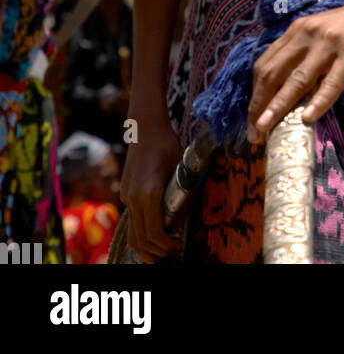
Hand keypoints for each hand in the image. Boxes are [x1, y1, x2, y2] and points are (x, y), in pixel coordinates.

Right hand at [119, 114, 181, 263]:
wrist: (145, 127)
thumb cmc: (167, 144)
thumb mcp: (180, 169)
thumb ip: (181, 197)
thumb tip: (180, 222)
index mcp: (149, 193)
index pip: (155, 233)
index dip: (167, 244)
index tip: (177, 243)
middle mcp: (134, 198)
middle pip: (140, 239)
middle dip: (156, 251)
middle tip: (170, 252)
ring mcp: (127, 196)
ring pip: (132, 234)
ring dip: (145, 247)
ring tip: (161, 250)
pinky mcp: (125, 193)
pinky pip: (132, 220)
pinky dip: (141, 232)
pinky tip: (154, 231)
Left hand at [247, 0, 343, 136]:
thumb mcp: (327, 36)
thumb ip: (309, 58)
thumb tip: (292, 94)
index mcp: (298, 30)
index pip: (265, 65)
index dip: (255, 95)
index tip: (252, 120)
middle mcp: (308, 34)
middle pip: (273, 73)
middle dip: (259, 106)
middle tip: (254, 134)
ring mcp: (329, 43)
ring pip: (297, 79)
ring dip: (278, 107)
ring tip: (266, 129)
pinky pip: (331, 81)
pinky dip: (318, 101)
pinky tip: (308, 118)